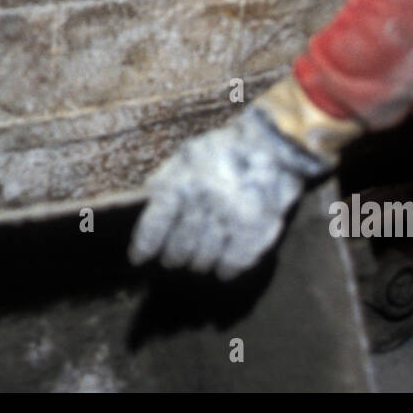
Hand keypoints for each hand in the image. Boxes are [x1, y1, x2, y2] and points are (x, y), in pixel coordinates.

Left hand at [130, 78, 359, 278]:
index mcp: (183, 181)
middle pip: (178, 250)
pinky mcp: (257, 229)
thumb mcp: (186, 156)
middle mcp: (205, 200)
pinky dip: (226, 269)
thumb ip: (165, 181)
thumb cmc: (224, 150)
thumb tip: (147, 206)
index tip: (139, 260)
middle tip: (174, 258)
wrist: (273, 143)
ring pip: (203, 260)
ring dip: (198, 263)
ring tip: (198, 259)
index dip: (143, 248)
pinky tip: (223, 267)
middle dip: (173, 257)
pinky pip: (233, 263)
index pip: (154, 227)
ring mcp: (232, 216)